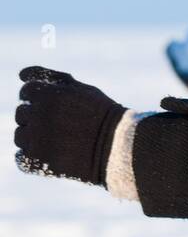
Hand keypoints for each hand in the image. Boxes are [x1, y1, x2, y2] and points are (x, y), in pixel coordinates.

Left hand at [14, 67, 125, 186]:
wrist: (118, 147)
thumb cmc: (101, 114)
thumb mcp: (81, 89)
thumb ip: (51, 78)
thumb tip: (20, 75)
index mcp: (47, 94)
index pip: (27, 92)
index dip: (43, 99)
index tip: (61, 107)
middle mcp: (38, 115)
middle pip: (22, 114)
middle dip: (38, 118)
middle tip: (64, 125)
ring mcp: (36, 139)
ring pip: (20, 136)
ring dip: (35, 138)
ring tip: (60, 141)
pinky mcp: (37, 161)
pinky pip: (22, 159)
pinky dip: (35, 159)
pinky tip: (55, 155)